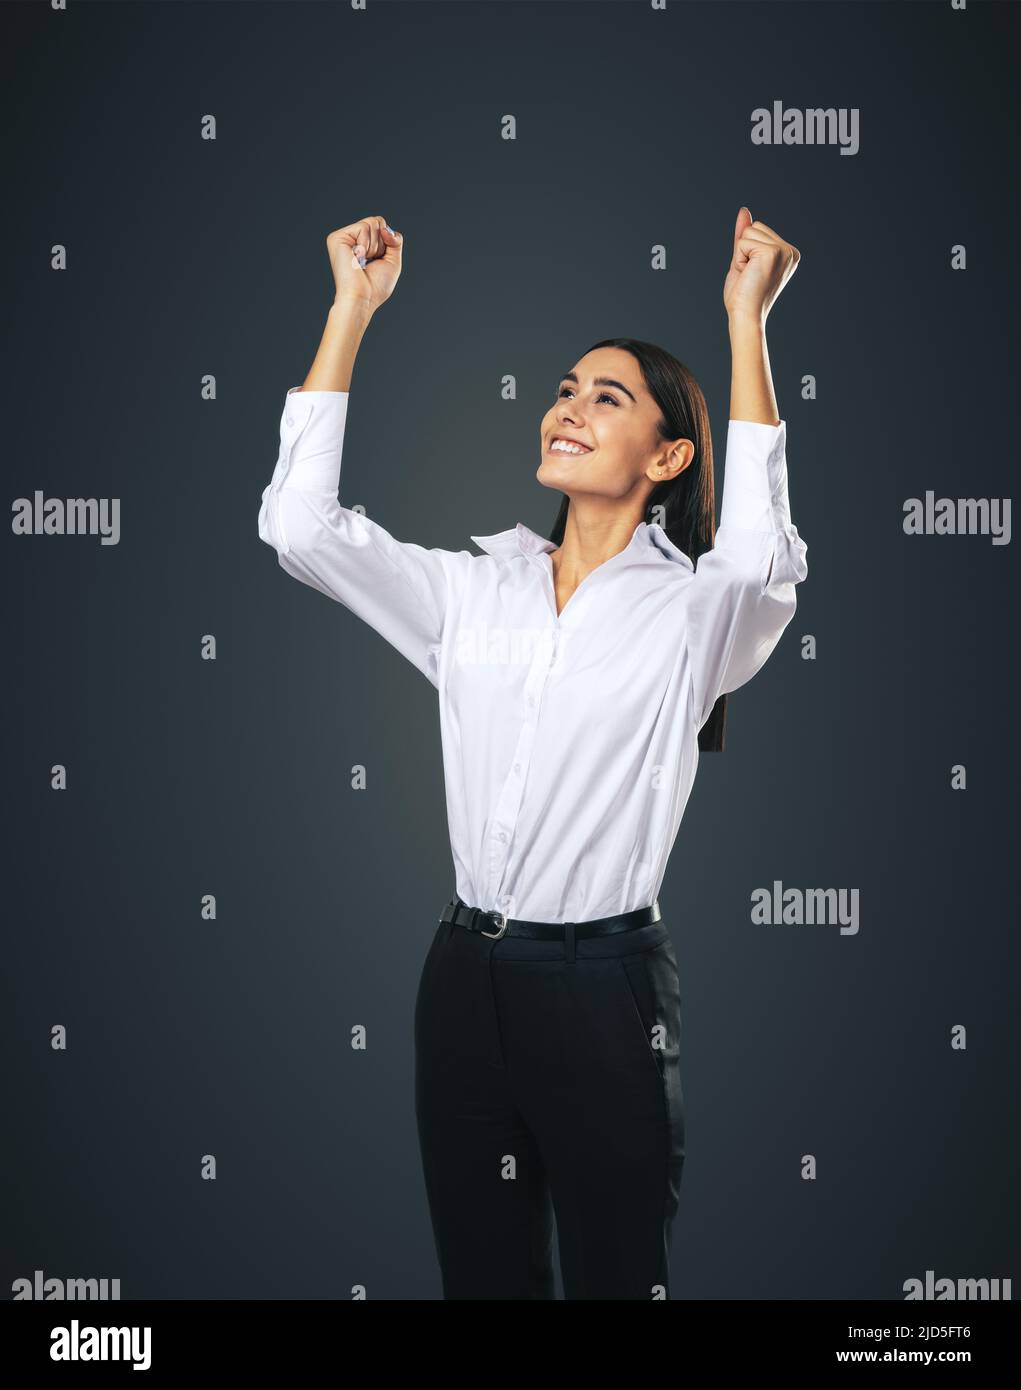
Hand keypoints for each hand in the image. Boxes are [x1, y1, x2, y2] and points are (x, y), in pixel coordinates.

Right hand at [326, 215, 403, 311]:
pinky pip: (363, 227)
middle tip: (369, 261)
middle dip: (381, 243)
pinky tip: (357, 258)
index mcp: (362, 244)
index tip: (378, 260)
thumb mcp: (393, 260)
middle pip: (378, 221)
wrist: (362, 298)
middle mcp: (351, 238)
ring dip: (374, 246)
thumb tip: (385, 228)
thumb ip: (395, 240)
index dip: (388, 243)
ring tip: (362, 261)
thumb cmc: (375, 287)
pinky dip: (366, 245)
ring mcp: (343, 237)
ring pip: (372, 222)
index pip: (383, 227)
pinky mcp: (337, 238)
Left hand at [723, 207, 799, 324]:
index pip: (759, 230)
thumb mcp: (743, 259)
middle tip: (749, 275)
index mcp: (788, 253)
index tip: (753, 273)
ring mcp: (783, 251)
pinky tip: (748, 274)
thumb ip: (745, 235)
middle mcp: (790, 251)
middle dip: (743, 250)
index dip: (747, 251)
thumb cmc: (743, 295)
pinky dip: (739, 258)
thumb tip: (744, 210)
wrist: (745, 315)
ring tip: (749, 275)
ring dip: (741, 254)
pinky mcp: (772, 252)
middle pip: (755, 226)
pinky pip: (743, 241)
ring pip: (749, 231)